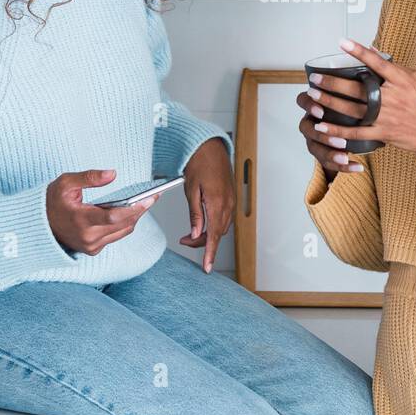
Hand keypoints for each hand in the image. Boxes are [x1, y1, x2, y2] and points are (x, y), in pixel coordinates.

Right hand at [46, 168, 159, 255]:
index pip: (113, 216)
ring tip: (147, 201)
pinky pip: (116, 235)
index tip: (149, 198)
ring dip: (135, 217)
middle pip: (123, 224)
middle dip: (141, 210)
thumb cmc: (51, 202)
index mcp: (80, 220)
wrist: (38, 227)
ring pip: (123, 231)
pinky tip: (132, 210)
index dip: (134, 208)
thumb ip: (89, 177)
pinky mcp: (94, 249)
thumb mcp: (65, 183)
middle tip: (155, 195)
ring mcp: (91, 246)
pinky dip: (125, 224)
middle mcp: (88, 237)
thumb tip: (112, 173)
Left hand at [179, 137, 234, 272]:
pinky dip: (214, 225)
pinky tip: (204, 223)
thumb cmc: (199, 163)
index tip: (207, 267)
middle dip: (203, 243)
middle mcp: (227, 204)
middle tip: (184, 241)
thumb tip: (195, 232)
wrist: (210, 147)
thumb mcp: (191, 190)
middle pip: (217, 234)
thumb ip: (195, 214)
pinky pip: (224, 218)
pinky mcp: (231, 198)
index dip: (209, 253)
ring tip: (191, 233)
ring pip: (221, 227)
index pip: (213, 235)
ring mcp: (231, 201)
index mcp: (217, 203)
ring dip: (208, 234)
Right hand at [297, 79, 367, 180]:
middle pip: (306, 128)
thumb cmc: (354, 102)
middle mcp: (312, 121)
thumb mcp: (352, 89)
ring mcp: (316, 139)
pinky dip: (343, 167)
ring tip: (345, 155)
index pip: (303, 101)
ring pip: (315, 147)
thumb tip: (374, 54)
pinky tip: (358, 167)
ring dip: (329, 152)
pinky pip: (329, 163)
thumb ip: (357, 78)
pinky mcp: (325, 154)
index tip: (322, 110)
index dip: (309, 105)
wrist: (352, 127)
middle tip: (336, 137)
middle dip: (319, 133)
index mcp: (315, 103)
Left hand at [305, 39, 415, 172]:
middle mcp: (392, 98)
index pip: (378, 62)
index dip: (359, 51)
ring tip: (313, 95)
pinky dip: (338, 131)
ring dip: (329, 102)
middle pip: (357, 87)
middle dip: (333, 82)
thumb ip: (396, 67)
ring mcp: (386, 117)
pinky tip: (322, 127)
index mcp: (402, 81)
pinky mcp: (383, 133)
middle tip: (315, 78)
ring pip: (352, 108)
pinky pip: (356, 132)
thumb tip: (374, 52)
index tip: (342, 41)